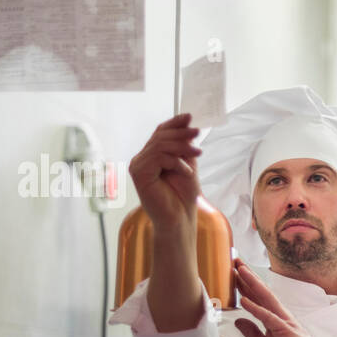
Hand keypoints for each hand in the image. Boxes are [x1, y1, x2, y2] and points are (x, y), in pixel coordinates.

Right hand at [129, 113, 202, 230]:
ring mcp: (138, 166)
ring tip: (198, 153)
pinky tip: (186, 172)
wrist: (179, 219)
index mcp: (151, 156)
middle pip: (160, 136)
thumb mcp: (187, 165)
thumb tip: (188, 123)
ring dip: (182, 147)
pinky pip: (158, 157)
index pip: (160, 133)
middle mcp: (141, 159)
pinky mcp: (139, 174)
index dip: (174, 123)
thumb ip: (184, 147)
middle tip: (197, 133)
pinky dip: (176, 162)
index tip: (189, 116)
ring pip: (160, 145)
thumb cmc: (182, 196)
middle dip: (181, 132)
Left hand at [231, 259, 330, 336]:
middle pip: (260, 292)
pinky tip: (244, 300)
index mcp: (273, 319)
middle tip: (235, 260)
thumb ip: (252, 333)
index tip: (233, 272)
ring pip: (264, 298)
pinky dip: (255, 308)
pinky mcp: (285, 330)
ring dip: (251, 283)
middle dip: (247, 276)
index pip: (256, 298)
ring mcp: (282, 321)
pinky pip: (267, 317)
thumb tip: (238, 320)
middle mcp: (278, 315)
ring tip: (240, 270)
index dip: (245, 285)